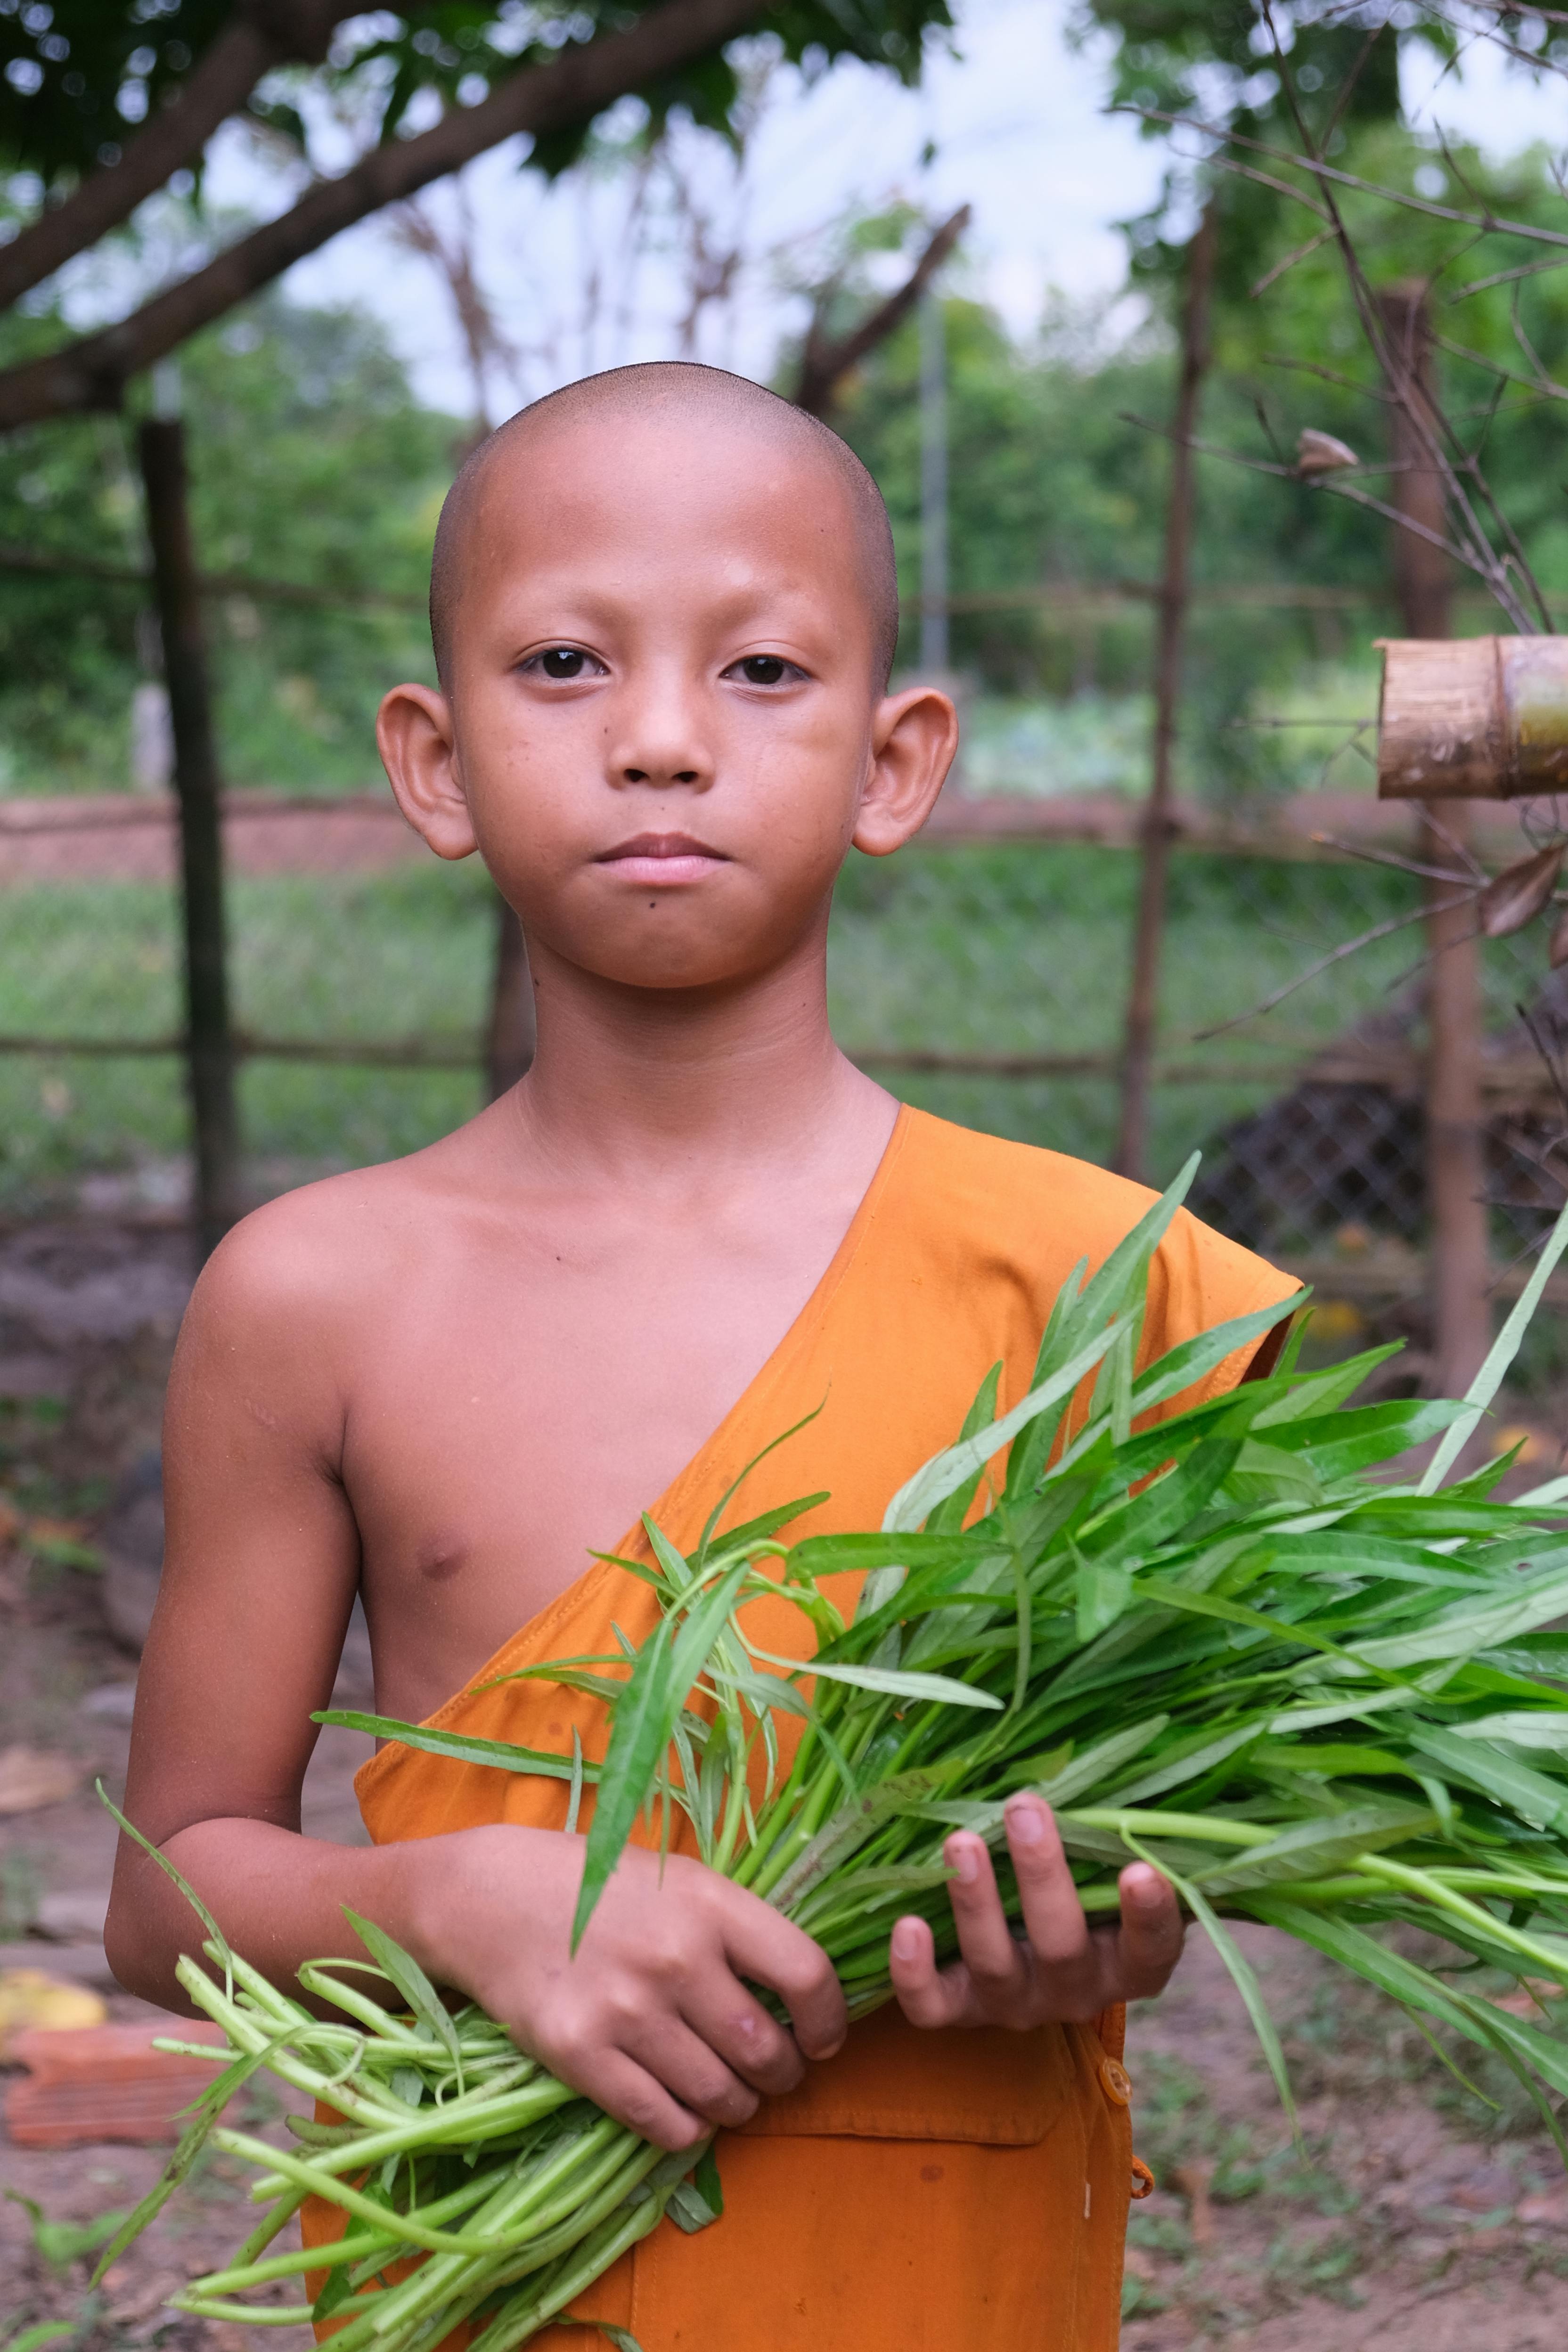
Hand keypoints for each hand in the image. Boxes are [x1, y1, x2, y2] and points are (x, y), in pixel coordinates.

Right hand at [396, 1824, 845, 2151]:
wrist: (490, 1896)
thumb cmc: (596, 1883)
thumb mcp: (677, 1878)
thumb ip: (734, 1927)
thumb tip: (797, 1992)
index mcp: (709, 1903)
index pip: (806, 1973)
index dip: (829, 2018)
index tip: (823, 2037)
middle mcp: (675, 1959)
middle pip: (765, 2049)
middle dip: (784, 2074)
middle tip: (777, 2073)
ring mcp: (627, 2011)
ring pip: (719, 2094)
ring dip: (739, 2106)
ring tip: (735, 2096)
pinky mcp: (582, 2055)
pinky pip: (662, 2121)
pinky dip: (688, 2130)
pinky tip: (688, 2114)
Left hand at [888, 1793, 1182, 2030]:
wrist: (1030, 1958)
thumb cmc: (1083, 1889)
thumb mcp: (1107, 1868)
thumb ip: (1114, 1834)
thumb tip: (1115, 1753)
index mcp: (1127, 1962)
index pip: (1150, 1948)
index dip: (1150, 1916)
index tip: (1140, 1869)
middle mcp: (1075, 1990)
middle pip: (1062, 1947)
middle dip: (1041, 1875)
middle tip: (1023, 1807)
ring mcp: (1016, 2004)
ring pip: (995, 1967)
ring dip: (976, 1903)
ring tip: (960, 1840)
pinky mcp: (961, 2010)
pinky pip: (933, 2007)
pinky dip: (915, 1972)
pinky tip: (906, 1924)